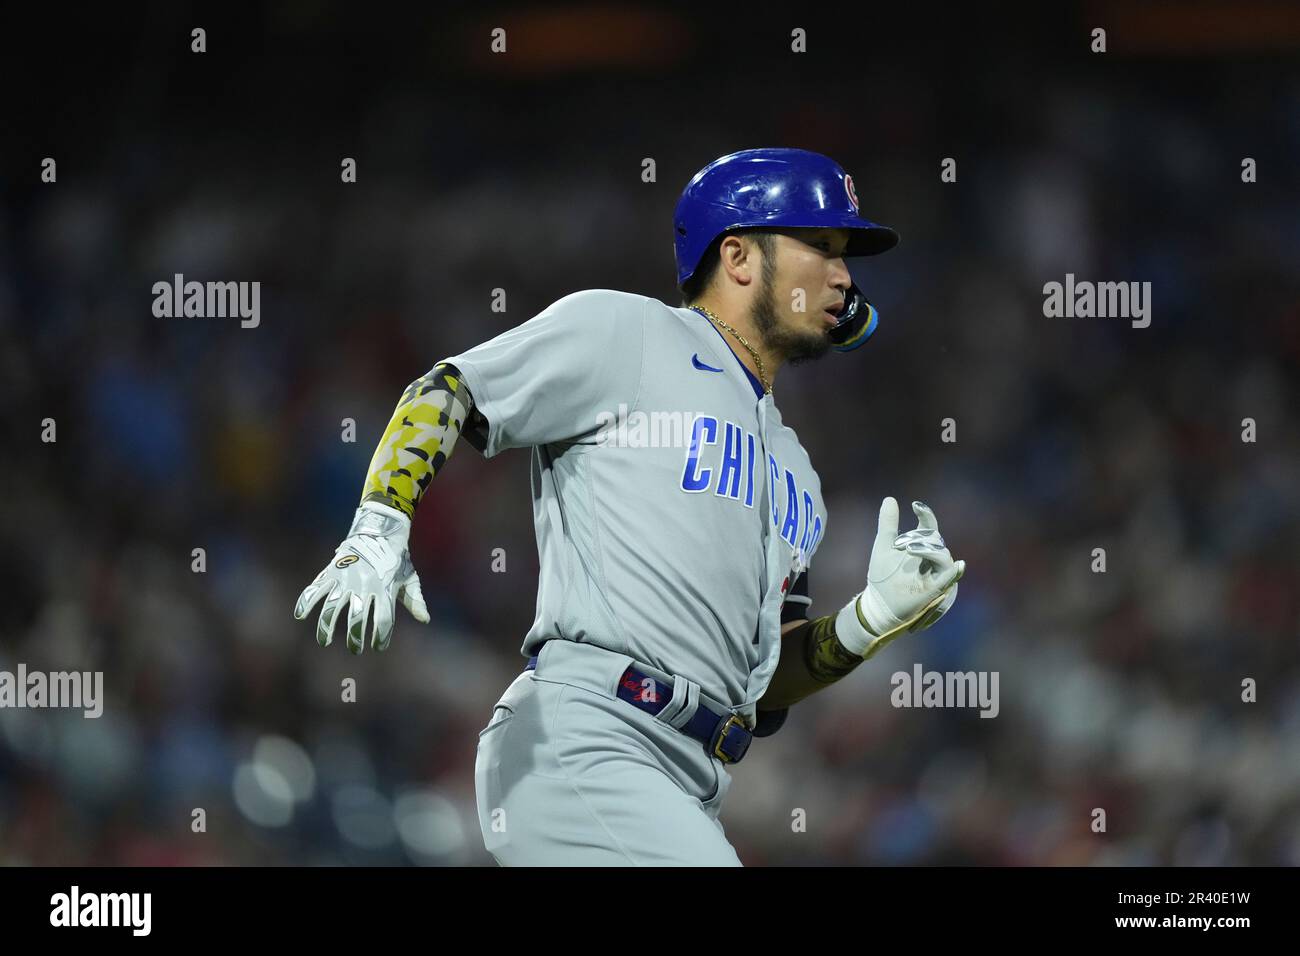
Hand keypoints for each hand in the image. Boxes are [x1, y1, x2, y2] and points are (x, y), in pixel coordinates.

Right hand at [293, 501, 429, 652]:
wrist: (380, 529)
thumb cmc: (397, 558)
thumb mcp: (409, 578)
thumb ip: (416, 599)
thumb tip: (425, 619)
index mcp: (386, 589)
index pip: (384, 620)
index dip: (381, 637)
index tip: (378, 647)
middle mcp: (365, 586)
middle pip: (357, 619)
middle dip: (355, 638)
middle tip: (355, 650)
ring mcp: (346, 578)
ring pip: (332, 607)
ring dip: (326, 627)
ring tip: (325, 640)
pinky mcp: (332, 570)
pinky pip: (316, 588)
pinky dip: (306, 601)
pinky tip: (300, 615)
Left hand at [835, 497, 964, 658]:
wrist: (878, 603)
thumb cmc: (883, 576)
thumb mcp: (883, 547)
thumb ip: (888, 524)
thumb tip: (890, 499)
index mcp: (919, 545)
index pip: (928, 526)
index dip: (926, 514)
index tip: (915, 506)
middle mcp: (930, 557)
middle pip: (935, 539)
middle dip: (919, 538)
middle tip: (900, 544)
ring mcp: (934, 572)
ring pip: (942, 554)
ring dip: (928, 549)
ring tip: (909, 549)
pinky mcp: (936, 588)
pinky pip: (949, 577)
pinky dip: (953, 570)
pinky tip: (957, 565)